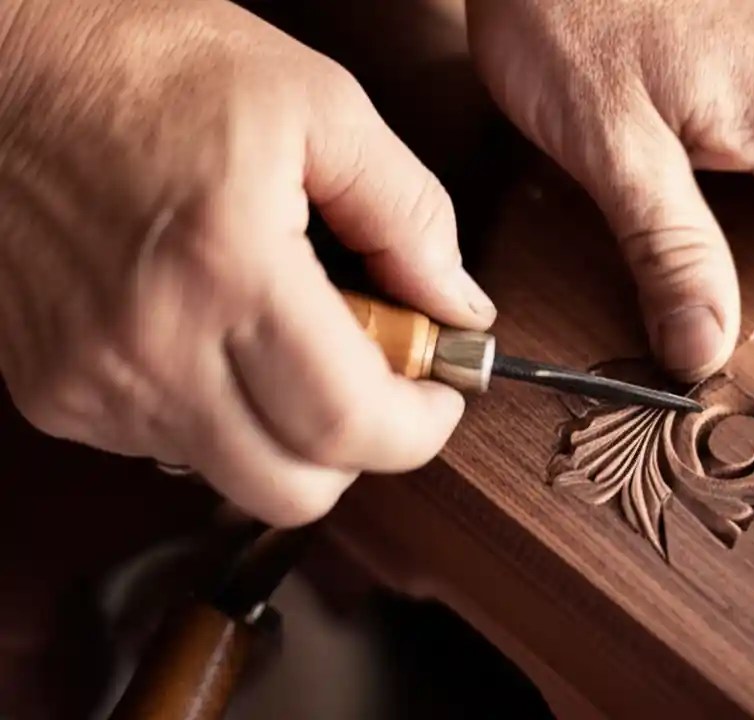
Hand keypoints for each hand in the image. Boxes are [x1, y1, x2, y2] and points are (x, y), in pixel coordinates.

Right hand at [0, 0, 494, 525]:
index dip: (419, 430)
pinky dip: (217, 412)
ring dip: (286, 430)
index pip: (349, 426)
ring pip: (230, 475)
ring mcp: (89, 381)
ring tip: (287, 332)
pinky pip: (166, 446)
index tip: (441, 398)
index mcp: (228, 270)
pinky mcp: (48, 391)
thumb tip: (459, 303)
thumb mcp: (317, 104)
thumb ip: (409, 212)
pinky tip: (217, 333)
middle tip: (376, 373)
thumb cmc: (146, 60)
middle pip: (292, 490)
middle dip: (359, 447)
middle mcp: (151, 349)